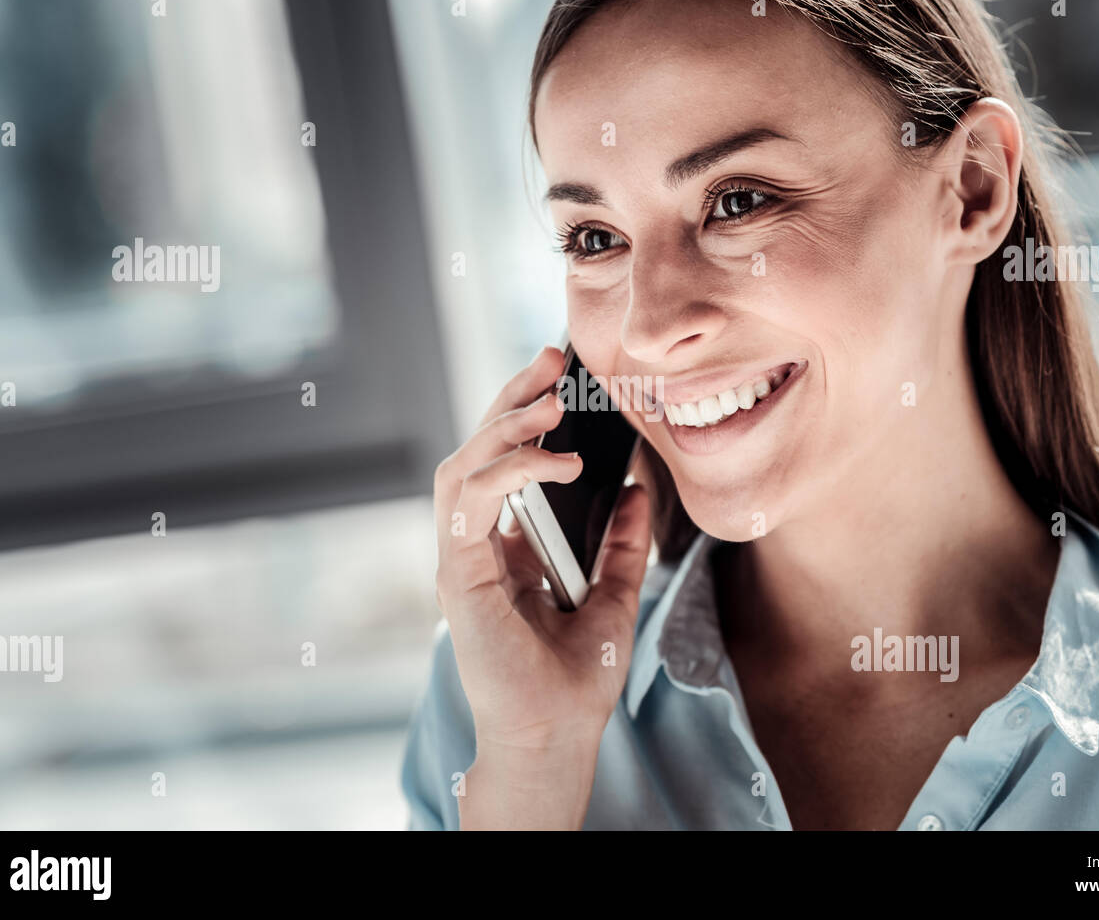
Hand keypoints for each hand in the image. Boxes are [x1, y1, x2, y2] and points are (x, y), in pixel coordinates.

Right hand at [432, 345, 652, 826]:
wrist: (555, 737)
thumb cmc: (575, 679)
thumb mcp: (616, 596)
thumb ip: (624, 544)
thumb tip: (640, 491)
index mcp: (504, 551)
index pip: (502, 465)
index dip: (525, 418)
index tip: (562, 380)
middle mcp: (475, 549)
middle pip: (478, 453)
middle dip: (511, 400)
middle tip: (550, 361)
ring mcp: (460, 561)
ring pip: (462, 466)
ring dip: (503, 425)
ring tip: (549, 401)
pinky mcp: (458, 576)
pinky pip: (469, 502)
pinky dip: (508, 470)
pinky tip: (555, 461)